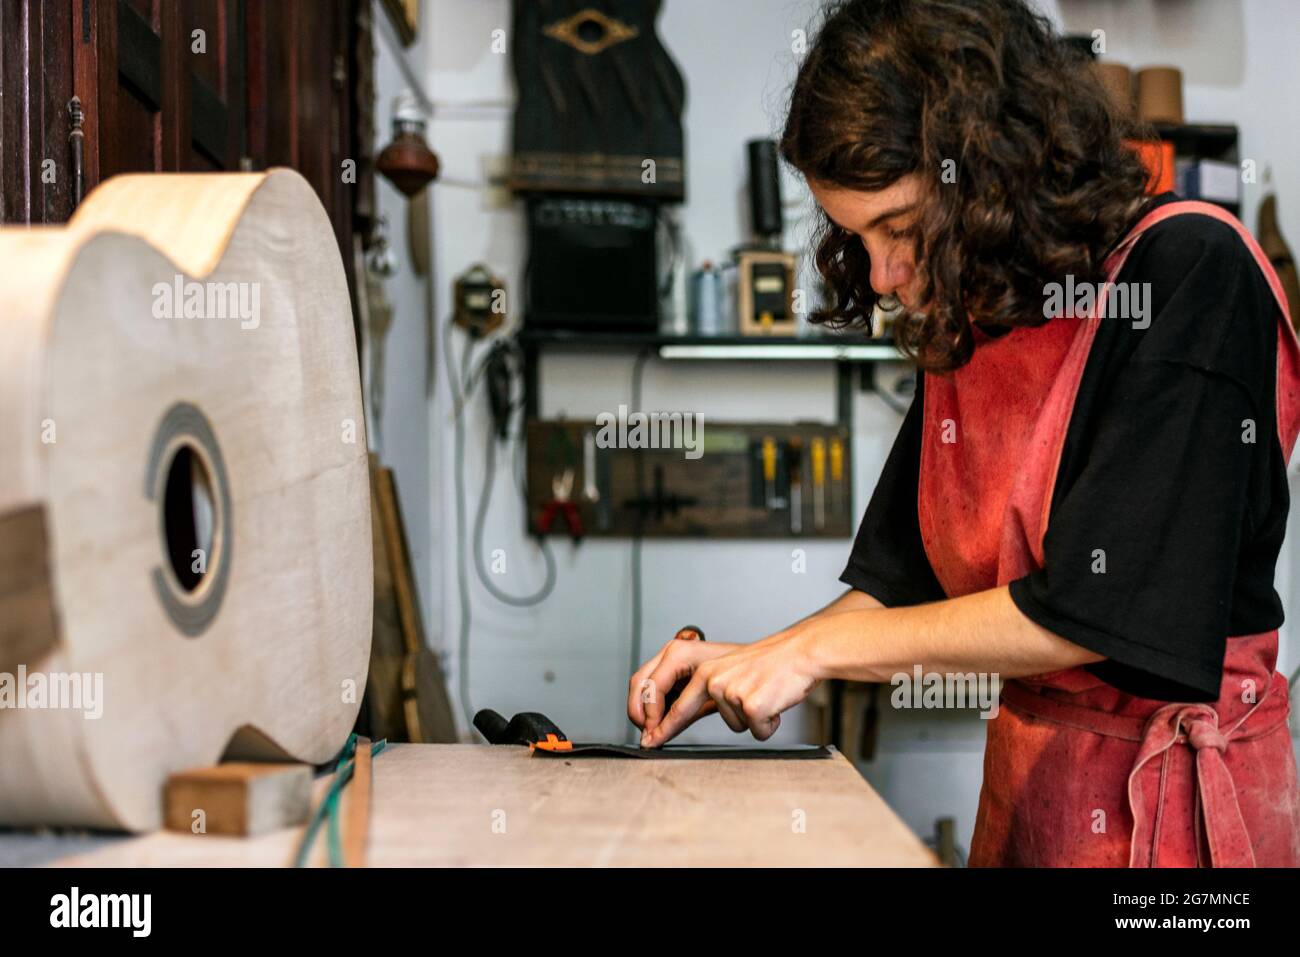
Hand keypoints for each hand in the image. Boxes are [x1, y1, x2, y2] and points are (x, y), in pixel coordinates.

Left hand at [640, 628, 820, 747]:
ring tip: (762, 697)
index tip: (647, 738)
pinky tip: (774, 704)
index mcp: (703, 666)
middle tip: (650, 744)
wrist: (800, 654)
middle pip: (679, 712)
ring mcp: (729, 689)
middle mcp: (711, 676)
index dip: (654, 720)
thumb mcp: (726, 671)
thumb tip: (674, 718)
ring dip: (749, 720)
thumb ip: (701, 691)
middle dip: (665, 730)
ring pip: (733, 726)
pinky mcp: (751, 704)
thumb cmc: (767, 665)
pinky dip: (768, 725)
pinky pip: (755, 731)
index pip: (670, 695)